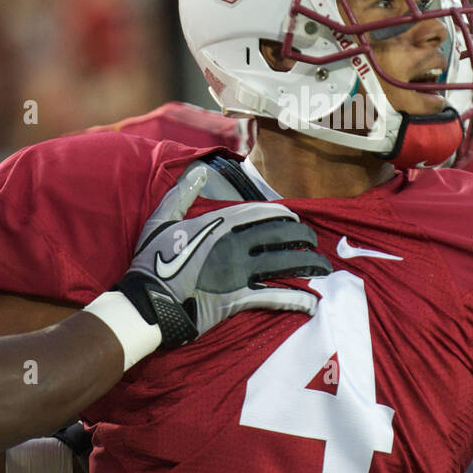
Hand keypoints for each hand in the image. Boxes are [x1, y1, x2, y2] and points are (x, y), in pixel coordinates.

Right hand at [117, 168, 331, 346]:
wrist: (147, 301)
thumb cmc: (152, 260)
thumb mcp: (162, 219)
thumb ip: (182, 194)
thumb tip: (196, 170)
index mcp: (220, 223)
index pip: (262, 213)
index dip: (283, 215)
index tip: (295, 218)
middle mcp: (236, 245)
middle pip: (281, 235)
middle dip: (302, 236)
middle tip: (313, 242)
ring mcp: (239, 273)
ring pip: (285, 264)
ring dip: (309, 264)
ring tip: (325, 267)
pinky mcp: (239, 300)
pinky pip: (274, 298)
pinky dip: (296, 300)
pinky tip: (313, 302)